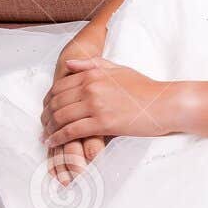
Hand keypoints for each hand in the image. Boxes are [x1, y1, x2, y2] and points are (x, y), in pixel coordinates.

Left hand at [42, 57, 183, 148]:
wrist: (164, 103)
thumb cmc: (144, 87)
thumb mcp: (117, 69)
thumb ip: (92, 64)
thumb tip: (69, 64)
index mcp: (92, 73)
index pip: (59, 87)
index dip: (47, 100)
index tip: (46, 110)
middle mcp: (90, 87)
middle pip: (56, 102)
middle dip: (45, 116)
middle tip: (43, 125)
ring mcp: (96, 105)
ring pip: (61, 117)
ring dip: (49, 128)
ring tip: (46, 136)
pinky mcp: (103, 123)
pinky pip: (72, 131)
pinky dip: (59, 138)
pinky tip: (53, 143)